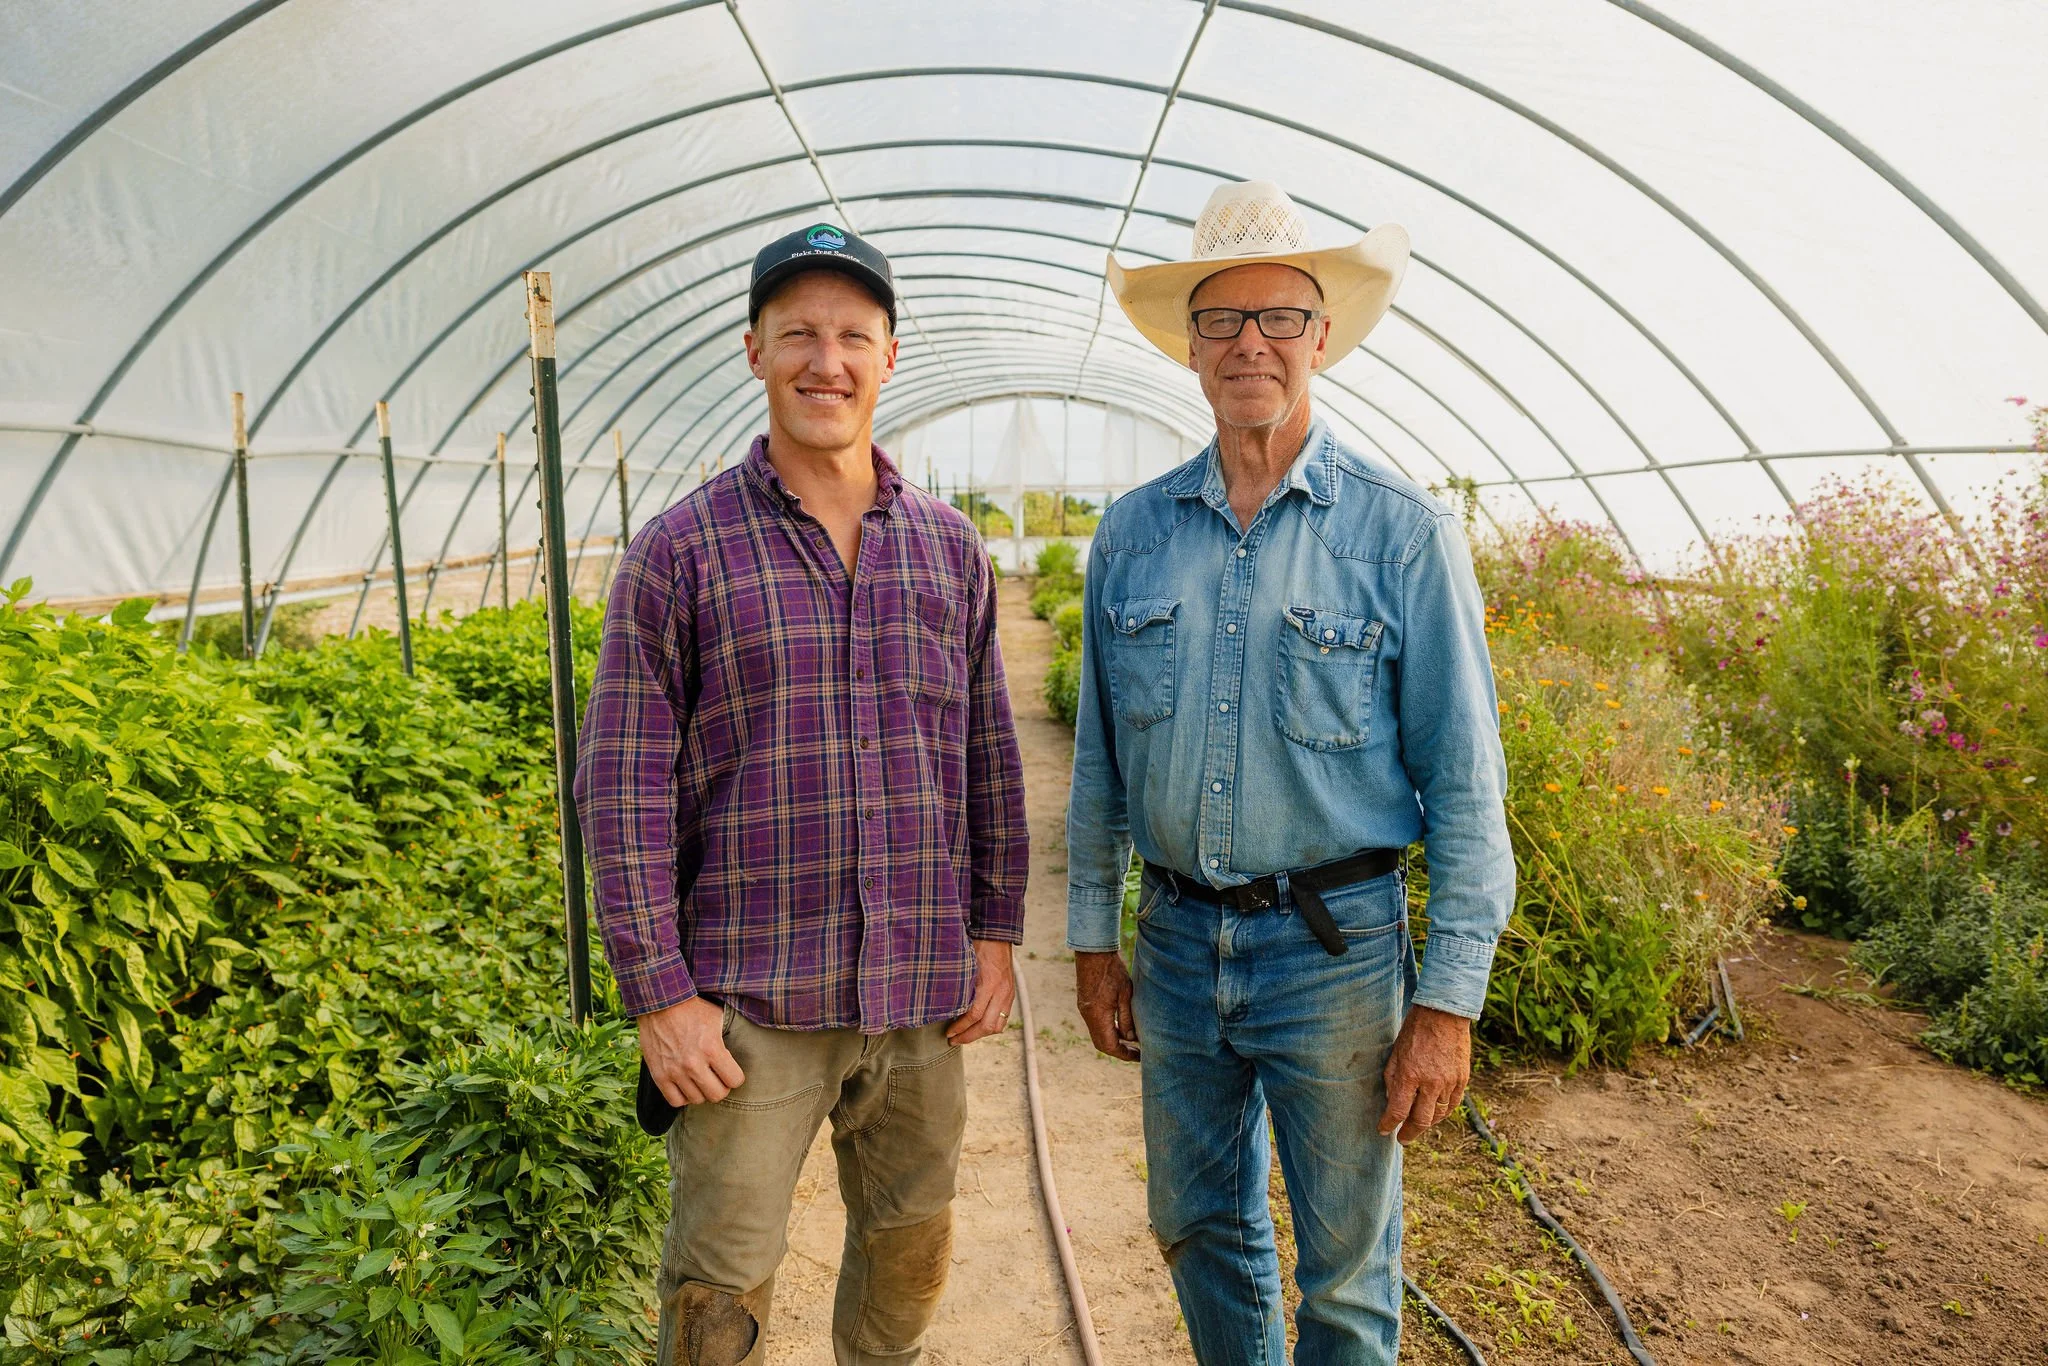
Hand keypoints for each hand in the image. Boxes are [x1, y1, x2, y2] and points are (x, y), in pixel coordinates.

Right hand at [638, 997, 745, 1105]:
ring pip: (697, 1100)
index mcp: (711, 1048)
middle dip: (721, 1086)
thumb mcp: (718, 1018)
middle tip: (717, 1077)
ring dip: (702, 1091)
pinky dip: (683, 1096)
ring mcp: (674, 1071)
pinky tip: (686, 1085)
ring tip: (700, 1079)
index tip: (730, 1070)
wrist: (660, 1003)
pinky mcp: (659, 1075)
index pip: (735, 1080)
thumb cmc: (693, 1009)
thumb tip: (740, 1055)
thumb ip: (728, 1040)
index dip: (735, 1076)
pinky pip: (675, 1101)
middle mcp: (693, 1063)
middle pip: (717, 1095)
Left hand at [947, 939, 1017, 1044]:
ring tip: (966, 1036)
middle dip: (969, 1036)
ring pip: (998, 1025)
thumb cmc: (978, 946)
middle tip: (954, 1040)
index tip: (949, 1032)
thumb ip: (960, 985)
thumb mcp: (966, 964)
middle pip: (987, 1025)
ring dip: (981, 1034)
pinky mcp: (1010, 994)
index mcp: (989, 983)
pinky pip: (1003, 1018)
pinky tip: (979, 1027)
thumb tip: (945, 1005)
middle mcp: (1001, 992)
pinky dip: (991, 1026)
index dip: (960, 1027)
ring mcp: (1008, 994)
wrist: (998, 935)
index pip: (975, 1014)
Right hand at [1074, 951, 1138, 1061]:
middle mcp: (1088, 1016)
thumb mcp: (1125, 994)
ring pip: (1098, 1035)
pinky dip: (1108, 1030)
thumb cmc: (1112, 971)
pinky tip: (1120, 1025)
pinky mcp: (1085, 1004)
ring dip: (1113, 1040)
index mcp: (1098, 1016)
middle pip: (1101, 1044)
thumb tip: (1130, 1038)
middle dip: (1118, 1051)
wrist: (1093, 953)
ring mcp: (1084, 1010)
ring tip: (1131, 1040)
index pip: (1110, 1046)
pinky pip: (1095, 1025)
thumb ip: (1127, 1018)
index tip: (1139, 1056)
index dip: (1124, 1054)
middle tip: (1136, 1052)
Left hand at [1377, 1005, 1471, 1143]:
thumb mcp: (1395, 1054)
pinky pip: (1453, 1105)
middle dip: (1409, 1133)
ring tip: (1417, 1125)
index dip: (1389, 1125)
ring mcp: (1450, 1082)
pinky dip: (1443, 1113)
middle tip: (1402, 1138)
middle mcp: (1431, 1083)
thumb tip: (1392, 1103)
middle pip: (1421, 1120)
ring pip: (1438, 1115)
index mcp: (1410, 1075)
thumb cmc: (1414, 1032)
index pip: (1398, 1111)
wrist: (1444, 1015)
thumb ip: (1393, 1080)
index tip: (1383, 1130)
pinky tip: (1435, 1114)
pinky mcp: (1462, 1080)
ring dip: (1426, 1124)